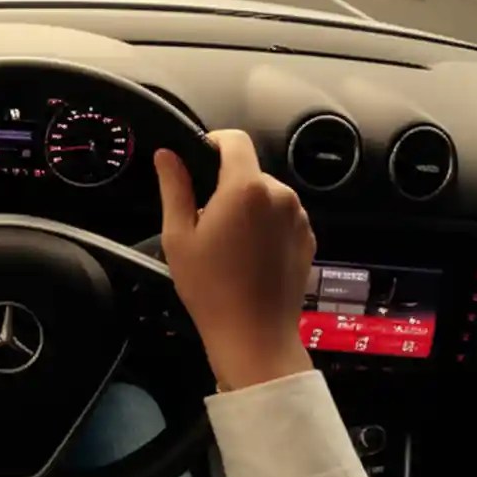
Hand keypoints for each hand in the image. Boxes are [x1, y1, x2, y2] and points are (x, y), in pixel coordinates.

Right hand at [154, 130, 315, 390]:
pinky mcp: (308, 238)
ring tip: (228, 244)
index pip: (234, 140)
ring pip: (266, 195)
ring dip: (247, 207)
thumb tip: (168, 154)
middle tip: (205, 221)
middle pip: (249, 170)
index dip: (213, 143)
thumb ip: (174, 187)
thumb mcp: (178, 236)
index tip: (197, 162)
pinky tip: (250, 256)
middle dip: (226, 186)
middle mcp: (280, 194)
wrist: (254, 336)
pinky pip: (282, 216)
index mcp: (246, 188)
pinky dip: (265, 226)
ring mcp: (298, 217)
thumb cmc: (210, 289)